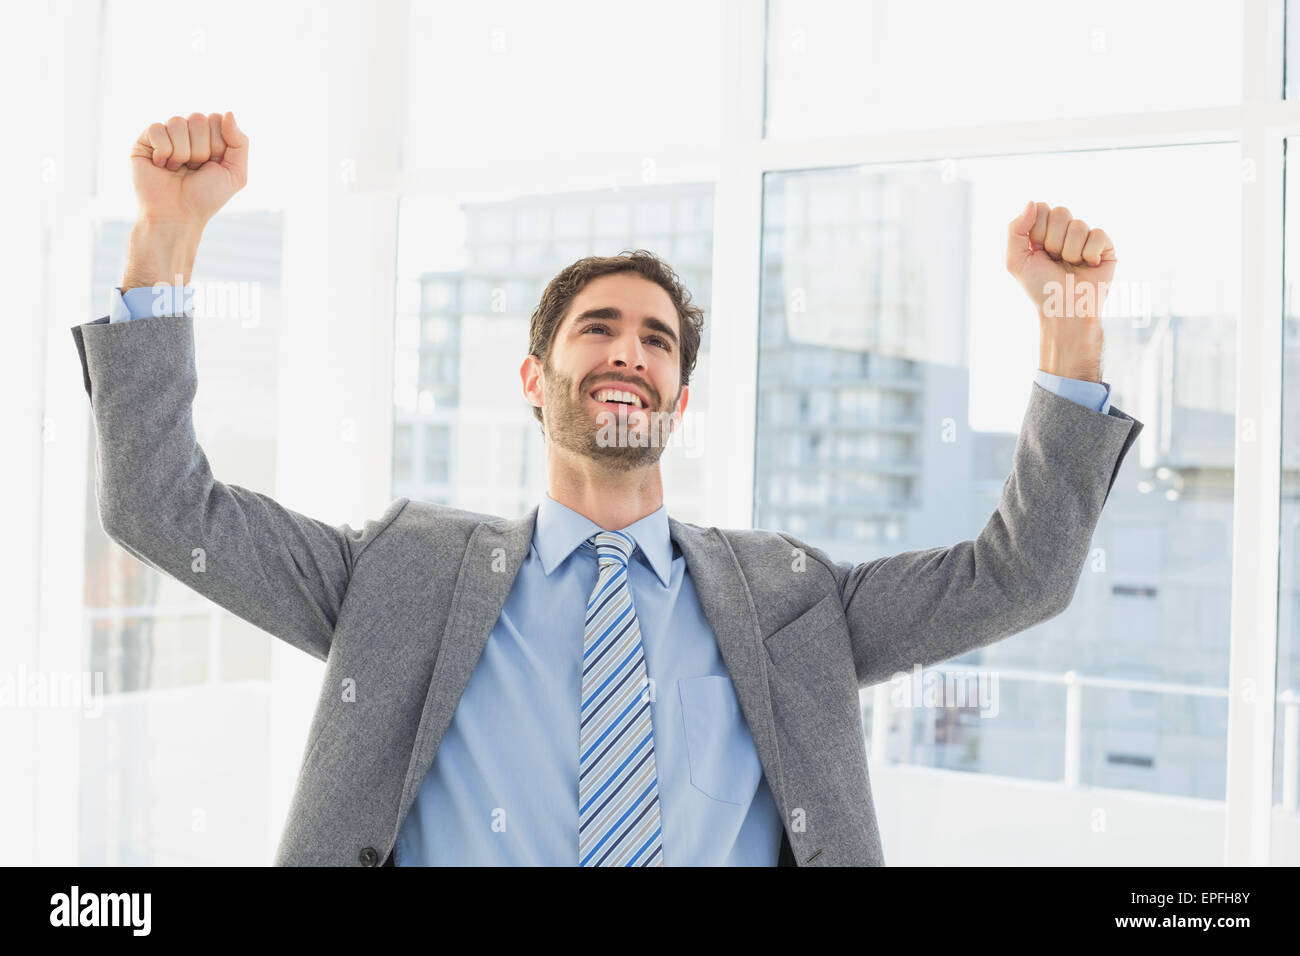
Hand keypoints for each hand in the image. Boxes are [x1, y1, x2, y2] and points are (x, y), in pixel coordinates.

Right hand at [129, 112, 247, 226]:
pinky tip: (162, 165)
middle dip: (200, 150)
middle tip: (194, 169)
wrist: (177, 216)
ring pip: (178, 122)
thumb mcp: (235, 173)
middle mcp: (188, 134)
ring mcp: (167, 135)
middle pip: (198, 118)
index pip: (218, 119)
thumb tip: (228, 112)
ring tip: (178, 169)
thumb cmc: (206, 197)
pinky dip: (164, 151)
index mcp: (210, 138)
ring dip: (182, 153)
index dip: (218, 145)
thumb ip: (240, 142)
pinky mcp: (145, 140)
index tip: (213, 165)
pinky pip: (157, 128)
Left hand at [1006, 201, 1115, 382]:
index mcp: (1043, 231)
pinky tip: (1087, 266)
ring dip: (1069, 251)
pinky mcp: (1105, 246)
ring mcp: (1085, 238)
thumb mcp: (1015, 260)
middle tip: (1054, 260)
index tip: (1037, 251)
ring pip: (1078, 225)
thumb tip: (1033, 202)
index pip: (1042, 208)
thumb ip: (1015, 229)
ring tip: (1070, 266)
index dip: (1038, 230)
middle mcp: (1065, 231)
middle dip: (1053, 241)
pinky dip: (1088, 255)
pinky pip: (1097, 234)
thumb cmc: (1039, 287)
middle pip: (1060, 212)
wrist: (1064, 309)